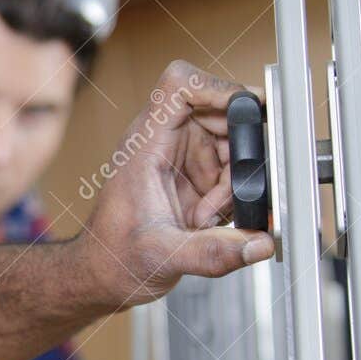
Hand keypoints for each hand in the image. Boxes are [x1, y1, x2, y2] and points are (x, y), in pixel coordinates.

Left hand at [77, 60, 274, 309]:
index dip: (217, 87)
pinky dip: (232, 195)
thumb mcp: (161, 257)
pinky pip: (230, 170)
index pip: (179, 84)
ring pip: (231, 143)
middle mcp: (163, 143)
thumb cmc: (112, 258)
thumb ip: (211, 252)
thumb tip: (259, 244)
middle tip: (233, 191)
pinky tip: (209, 222)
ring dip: (235, 181)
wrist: (101, 275)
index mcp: (145, 146)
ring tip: (209, 218)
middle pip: (219, 111)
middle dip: (239, 151)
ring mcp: (180, 158)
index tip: (248, 110)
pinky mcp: (193, 176)